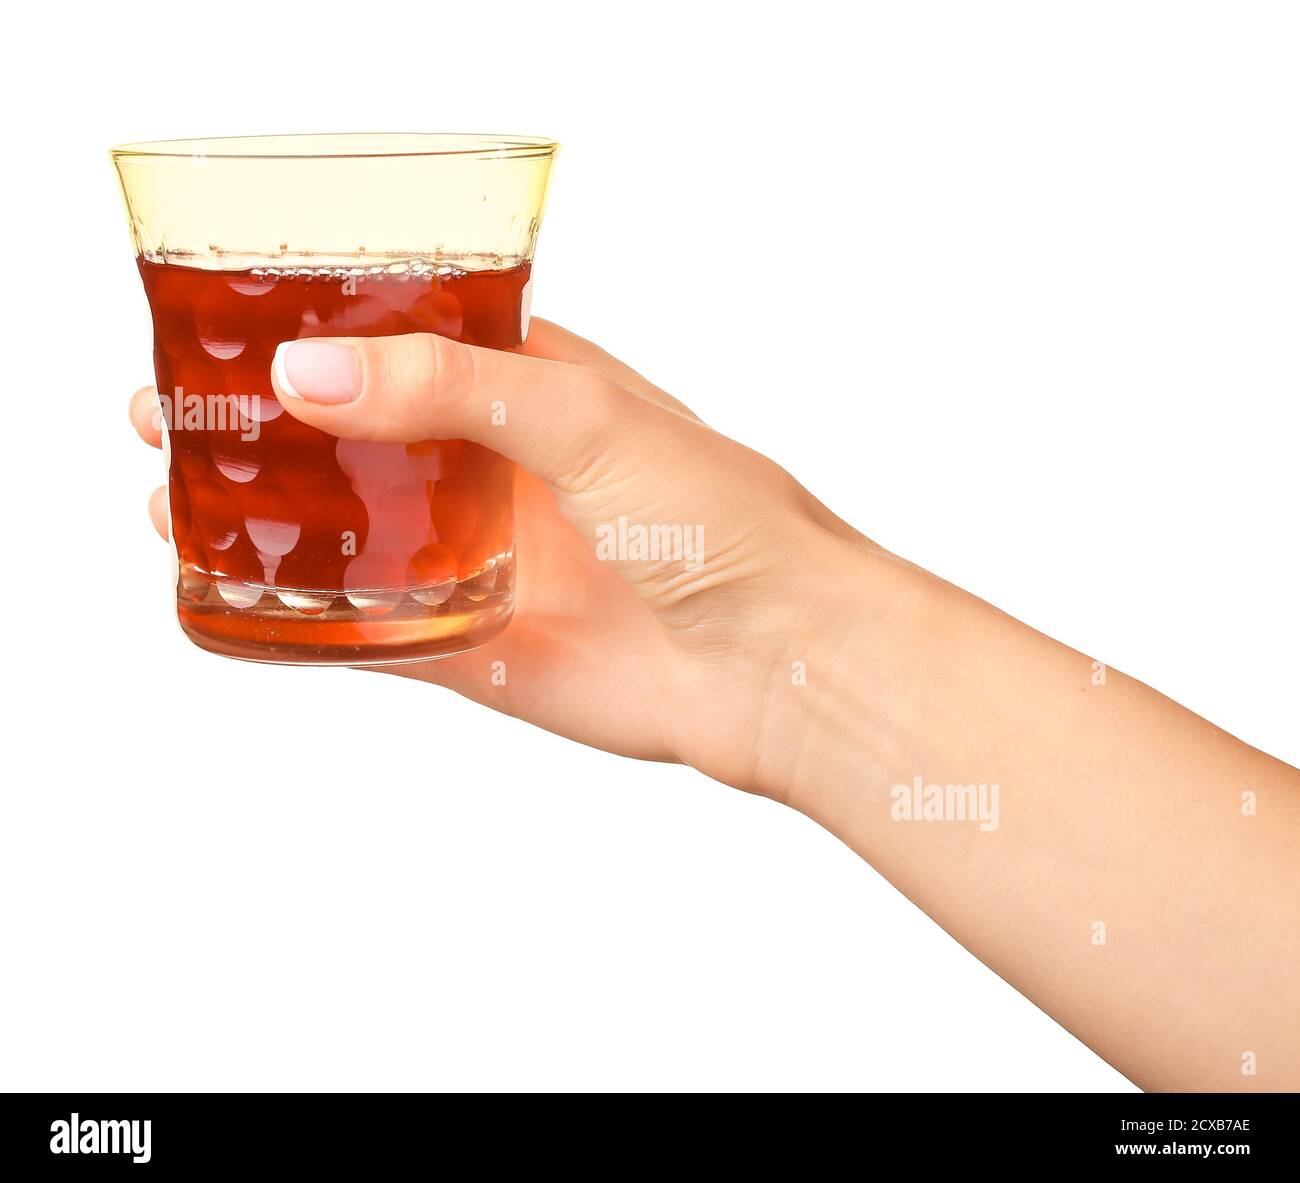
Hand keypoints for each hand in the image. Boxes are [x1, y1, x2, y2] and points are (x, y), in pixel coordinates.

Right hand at [130, 319, 881, 797]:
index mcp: (539, 392)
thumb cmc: (723, 520)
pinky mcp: (490, 649)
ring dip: (280, 524)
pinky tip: (248, 606)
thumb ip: (453, 386)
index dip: (324, 335)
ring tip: (180, 506)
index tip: (231, 327)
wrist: (780, 661)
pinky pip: (384, 636)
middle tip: (177, 420)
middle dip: (279, 434)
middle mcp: (507, 474)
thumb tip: (312, 374)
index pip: (411, 343)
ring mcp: (493, 562)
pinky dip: (319, 624)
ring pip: (363, 538)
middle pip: (368, 443)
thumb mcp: (586, 415)